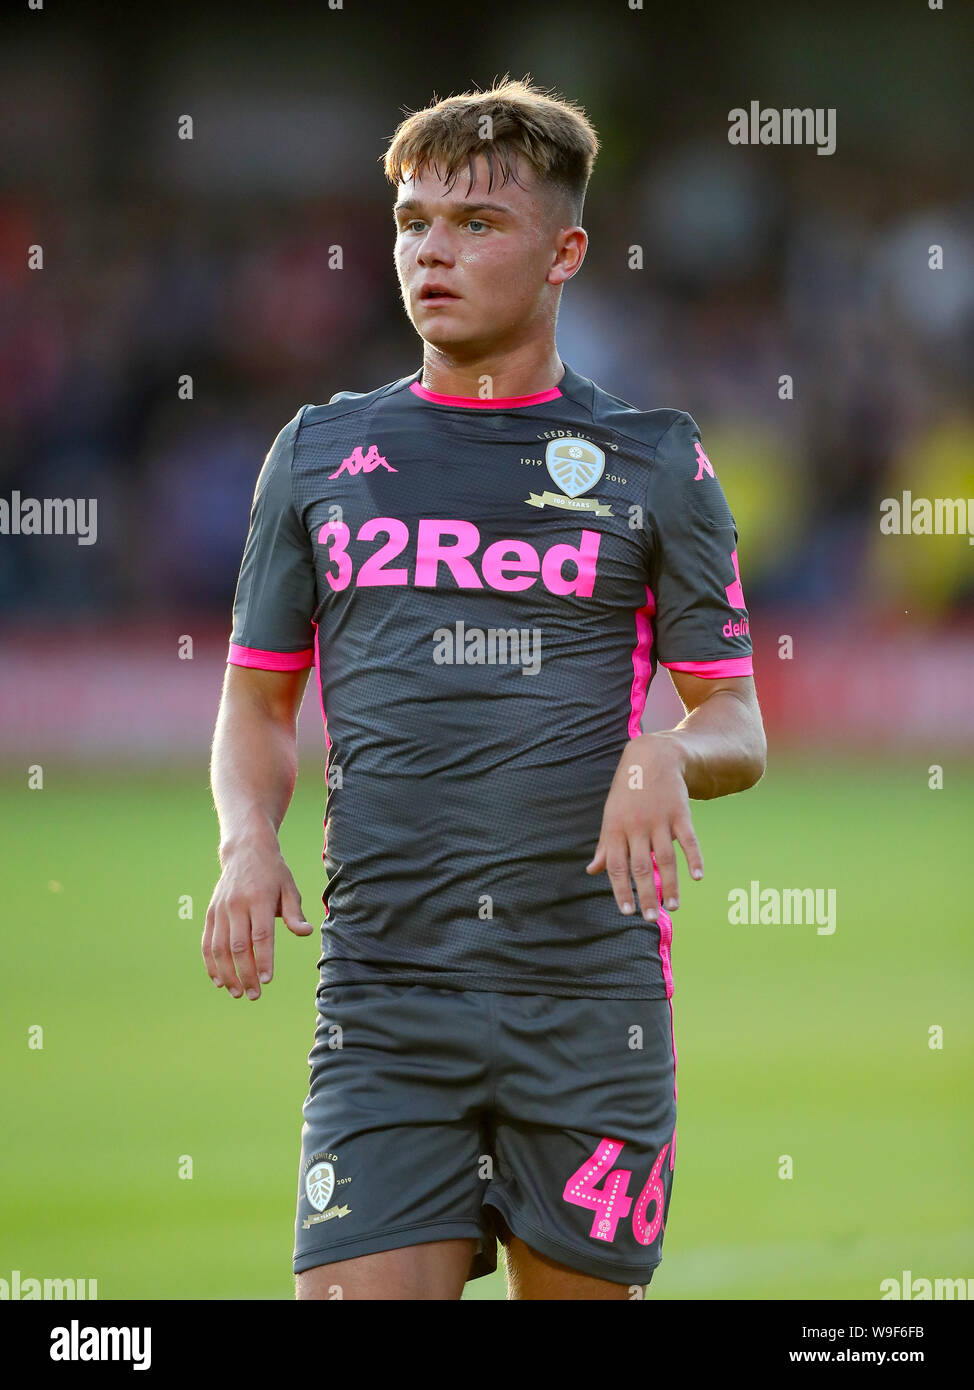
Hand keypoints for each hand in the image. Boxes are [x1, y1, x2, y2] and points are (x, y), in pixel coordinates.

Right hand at [202, 833, 312, 999]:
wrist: (246, 850)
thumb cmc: (273, 873)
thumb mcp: (289, 887)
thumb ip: (295, 913)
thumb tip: (305, 932)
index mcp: (260, 899)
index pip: (261, 935)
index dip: (263, 959)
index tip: (267, 980)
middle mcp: (237, 905)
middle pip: (239, 946)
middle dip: (245, 974)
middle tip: (254, 995)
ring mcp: (221, 909)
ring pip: (219, 948)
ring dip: (227, 974)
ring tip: (237, 993)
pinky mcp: (210, 913)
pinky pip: (207, 942)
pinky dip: (211, 964)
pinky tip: (219, 981)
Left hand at [585, 733, 703, 920]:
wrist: (652, 757)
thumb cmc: (628, 792)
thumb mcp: (611, 816)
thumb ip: (605, 845)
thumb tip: (592, 870)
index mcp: (616, 829)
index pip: (617, 866)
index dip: (621, 890)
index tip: (628, 912)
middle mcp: (636, 826)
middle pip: (641, 867)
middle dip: (646, 894)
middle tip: (652, 919)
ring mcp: (659, 820)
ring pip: (664, 858)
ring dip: (669, 884)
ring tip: (673, 907)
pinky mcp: (680, 813)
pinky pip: (688, 839)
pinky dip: (694, 858)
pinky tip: (697, 877)